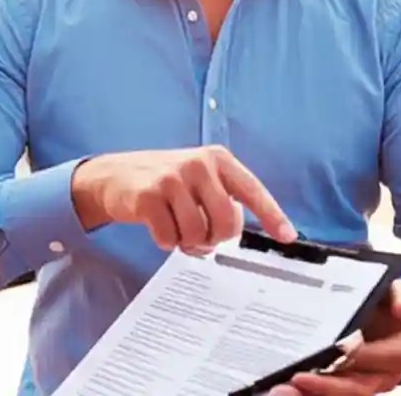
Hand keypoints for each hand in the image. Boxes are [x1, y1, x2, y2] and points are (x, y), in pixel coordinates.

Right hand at [71, 144, 296, 250]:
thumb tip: (235, 229)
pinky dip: (165, 242)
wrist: (113, 175)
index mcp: (217, 159)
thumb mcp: (197, 178)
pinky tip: (157, 226)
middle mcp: (198, 164)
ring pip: (198, 234)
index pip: (253, 190)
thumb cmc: (162, 182)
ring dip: (187, 242)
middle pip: (227, 223)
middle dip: (215, 238)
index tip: (287, 236)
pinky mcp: (149, 196)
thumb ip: (220, 197)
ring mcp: (172, 179)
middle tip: (201, 236)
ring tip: (177, 229)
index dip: (272, 215)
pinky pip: (170, 239)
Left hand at [268, 281, 400, 395]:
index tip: (322, 357)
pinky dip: (309, 392)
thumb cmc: (394, 304)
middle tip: (289, 383)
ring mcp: (365, 383)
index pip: (372, 362)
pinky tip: (284, 389)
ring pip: (340, 394)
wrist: (397, 316)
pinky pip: (328, 393)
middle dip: (321, 387)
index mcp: (398, 352)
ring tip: (281, 390)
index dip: (348, 361)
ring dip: (311, 394)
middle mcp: (383, 374)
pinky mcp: (347, 384)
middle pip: (352, 387)